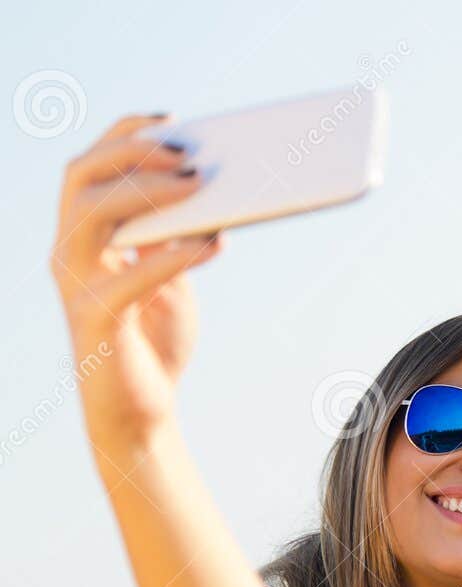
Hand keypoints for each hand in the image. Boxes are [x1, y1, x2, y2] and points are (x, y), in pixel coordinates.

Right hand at [51, 114, 221, 452]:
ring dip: (148, 193)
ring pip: (92, 215)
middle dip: (132, 155)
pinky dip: (172, 255)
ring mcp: (76, 284)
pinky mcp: (96, 320)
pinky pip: (129, 276)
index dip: (123, 135)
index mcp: (85, 235)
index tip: (171, 120)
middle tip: (188, 154)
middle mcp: (69, 252)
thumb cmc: (155, 339)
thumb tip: (212, 194)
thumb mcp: (171, 277)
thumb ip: (178, 237)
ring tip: (200, 187)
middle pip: (82, 178)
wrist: (141, 412)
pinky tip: (213, 244)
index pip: (91, 167)